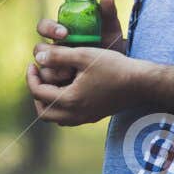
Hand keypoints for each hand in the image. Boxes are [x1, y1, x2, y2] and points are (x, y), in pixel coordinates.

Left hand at [26, 44, 148, 125]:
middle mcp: (76, 114)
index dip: (31, 77)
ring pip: (56, 118)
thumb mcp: (84, 55)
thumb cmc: (114, 67)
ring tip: (51, 83)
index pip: (38, 93)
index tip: (33, 64)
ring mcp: (85, 118)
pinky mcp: (94, 117)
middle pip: (43, 113)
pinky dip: (62, 107)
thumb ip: (58, 56)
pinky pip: (69, 118)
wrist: (142, 83)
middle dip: (36, 94)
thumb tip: (38, 57)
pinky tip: (68, 89)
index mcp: (70, 100)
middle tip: (39, 77)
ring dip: (48, 103)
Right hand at [33, 0, 125, 85]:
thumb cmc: (109, 47)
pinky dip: (56, 86)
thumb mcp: (110, 32)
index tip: (64, 33)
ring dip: (53, 71)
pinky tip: (70, 85)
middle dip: (50, 53)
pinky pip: (47, 85)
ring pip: (42, 69)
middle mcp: (53, 50)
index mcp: (60, 33)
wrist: (117, 72)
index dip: (50, 28)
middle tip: (66, 57)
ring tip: (71, 74)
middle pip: (38, 49)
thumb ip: (107, 15)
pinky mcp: (57, 84)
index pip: (44, 27)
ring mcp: (54, 68)